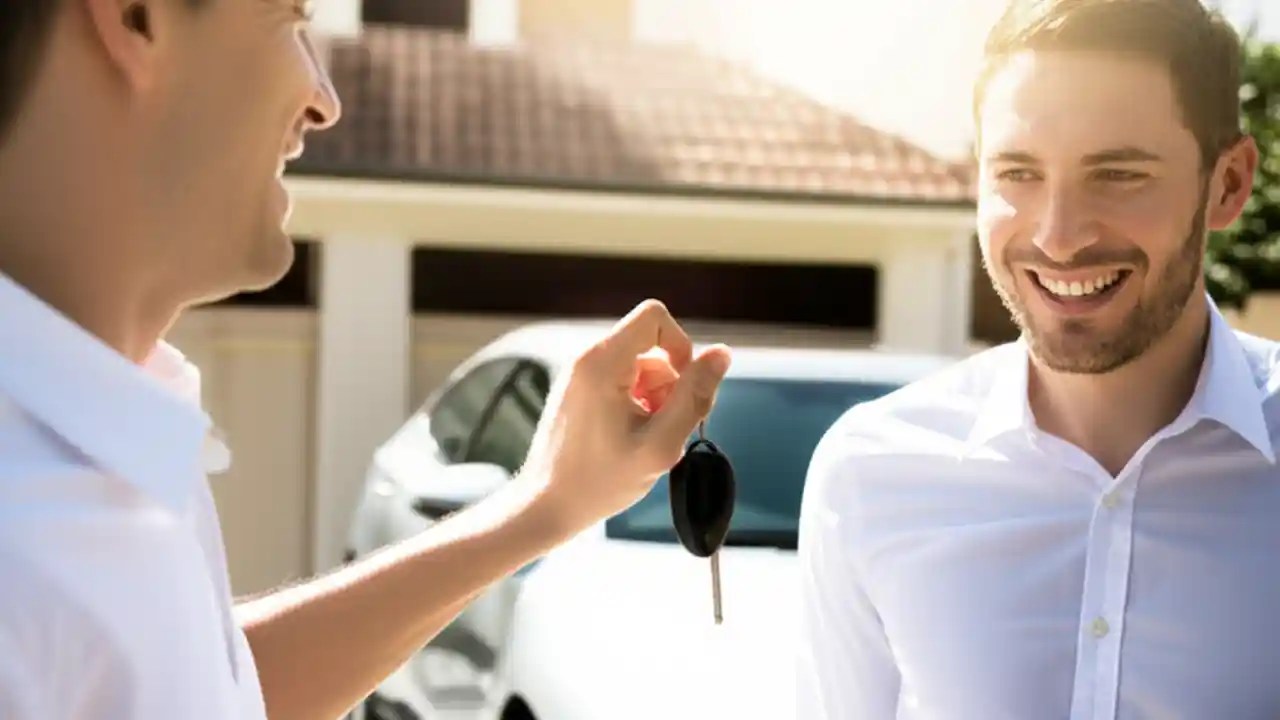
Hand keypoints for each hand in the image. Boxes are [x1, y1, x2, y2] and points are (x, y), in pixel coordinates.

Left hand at [517, 300, 731, 534]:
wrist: (546, 507)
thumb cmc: (599, 481)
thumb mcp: (660, 444)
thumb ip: (694, 396)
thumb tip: (722, 353)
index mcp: (602, 363)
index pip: (654, 316)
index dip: (681, 345)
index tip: (683, 387)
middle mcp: (586, 359)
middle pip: (651, 347)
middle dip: (670, 384)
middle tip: (663, 429)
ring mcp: (579, 374)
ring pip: (641, 368)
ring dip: (655, 399)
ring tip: (644, 440)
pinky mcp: (578, 391)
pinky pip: (622, 382)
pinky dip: (637, 406)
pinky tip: (628, 440)